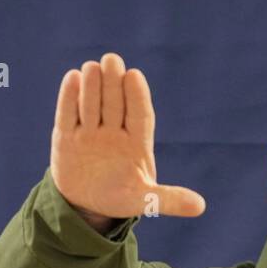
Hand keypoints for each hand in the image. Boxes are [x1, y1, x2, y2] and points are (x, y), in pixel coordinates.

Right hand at [50, 53, 205, 222]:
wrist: (86, 206)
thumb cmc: (120, 197)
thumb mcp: (143, 201)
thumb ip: (168, 200)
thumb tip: (200, 207)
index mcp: (136, 143)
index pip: (139, 116)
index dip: (137, 96)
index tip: (134, 76)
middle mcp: (113, 133)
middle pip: (114, 104)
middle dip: (113, 83)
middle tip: (112, 60)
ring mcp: (89, 133)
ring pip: (91, 105)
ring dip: (92, 86)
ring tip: (92, 67)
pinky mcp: (66, 137)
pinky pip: (68, 115)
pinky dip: (69, 98)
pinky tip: (72, 77)